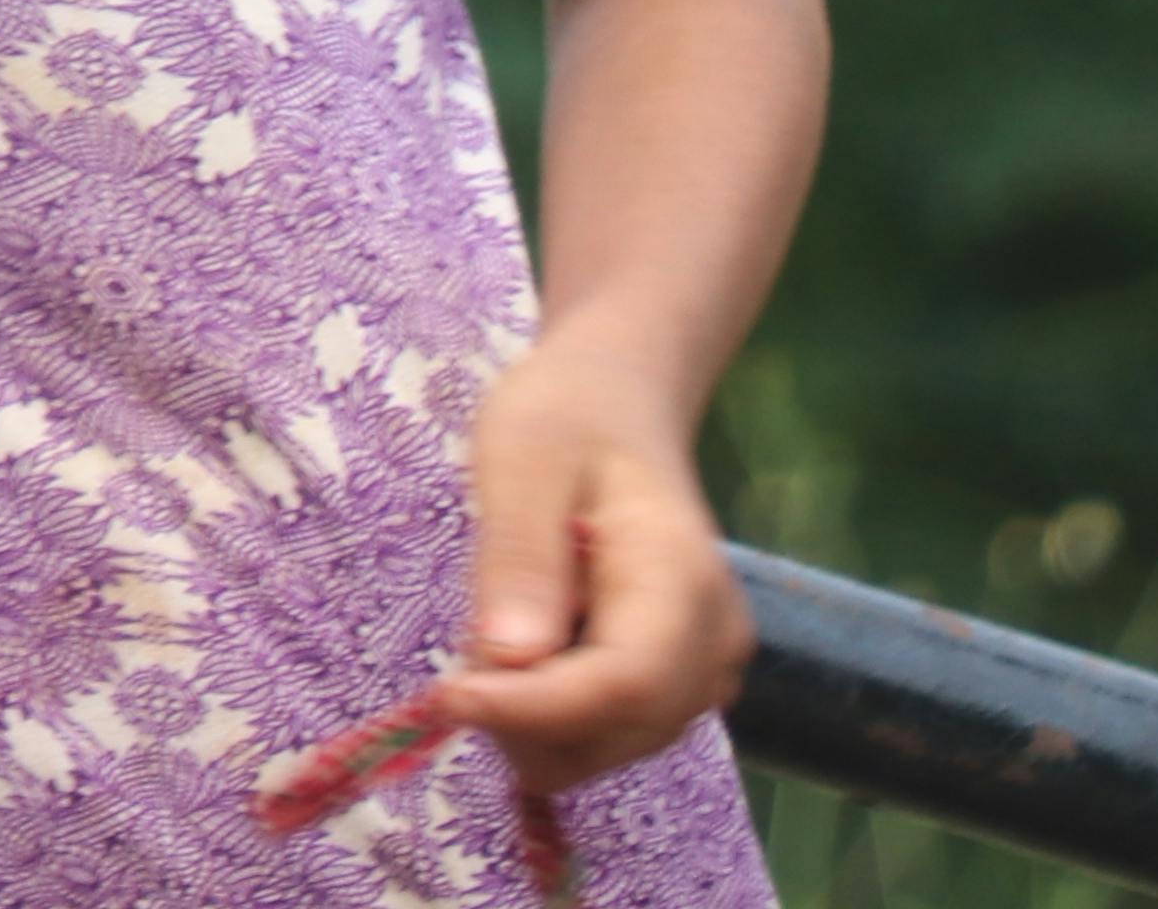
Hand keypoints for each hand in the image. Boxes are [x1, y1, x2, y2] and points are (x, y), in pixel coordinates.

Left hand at [441, 339, 753, 792]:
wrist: (616, 408)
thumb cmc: (564, 419)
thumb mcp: (522, 461)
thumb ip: (519, 557)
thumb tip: (511, 658)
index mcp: (681, 581)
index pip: (620, 685)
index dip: (530, 708)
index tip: (446, 695)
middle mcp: (711, 644)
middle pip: (610, 733)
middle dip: (521, 713)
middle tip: (467, 636)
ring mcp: (701, 672)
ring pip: (601, 749)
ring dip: (530, 716)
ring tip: (506, 619)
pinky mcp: (675, 687)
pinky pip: (602, 735)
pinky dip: (548, 713)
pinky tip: (529, 642)